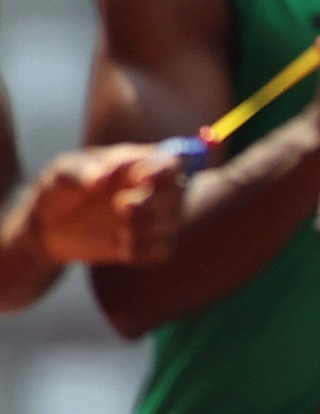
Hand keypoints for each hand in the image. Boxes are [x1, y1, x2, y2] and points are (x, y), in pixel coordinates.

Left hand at [24, 144, 183, 264]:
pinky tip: (122, 248)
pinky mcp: (146, 244)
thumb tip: (101, 177)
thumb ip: (80, 171)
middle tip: (121, 206)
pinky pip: (161, 251)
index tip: (141, 179)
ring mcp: (153, 218)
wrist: (49, 227)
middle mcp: (154, 189)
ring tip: (119, 230)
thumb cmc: (60, 190)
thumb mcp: (61, 173)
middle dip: (152, 203)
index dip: (164, 171)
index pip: (171, 162)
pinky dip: (143, 251)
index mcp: (139, 163)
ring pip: (172, 224)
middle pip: (177, 193)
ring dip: (146, 229)